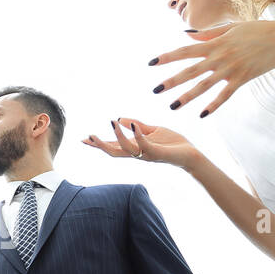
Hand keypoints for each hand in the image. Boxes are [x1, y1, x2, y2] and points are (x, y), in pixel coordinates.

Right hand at [82, 118, 201, 171]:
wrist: (190, 153)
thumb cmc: (172, 143)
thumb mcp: (152, 130)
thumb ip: (137, 125)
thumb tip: (120, 118)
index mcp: (135, 148)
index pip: (113, 147)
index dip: (99, 143)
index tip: (84, 139)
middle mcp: (138, 154)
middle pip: (113, 152)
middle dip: (100, 146)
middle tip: (88, 138)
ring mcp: (146, 155)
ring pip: (125, 149)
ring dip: (117, 136)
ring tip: (111, 123)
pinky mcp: (156, 153)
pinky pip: (143, 144)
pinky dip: (136, 134)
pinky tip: (131, 124)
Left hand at [149, 19, 274, 115]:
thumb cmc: (257, 30)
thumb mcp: (231, 28)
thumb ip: (207, 34)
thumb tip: (186, 34)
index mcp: (215, 43)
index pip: (185, 51)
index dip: (167, 57)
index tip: (151, 63)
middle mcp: (220, 57)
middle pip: (190, 71)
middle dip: (171, 81)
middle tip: (155, 91)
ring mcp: (231, 69)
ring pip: (204, 85)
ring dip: (187, 97)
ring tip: (172, 106)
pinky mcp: (242, 79)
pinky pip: (225, 95)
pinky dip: (213, 105)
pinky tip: (202, 114)